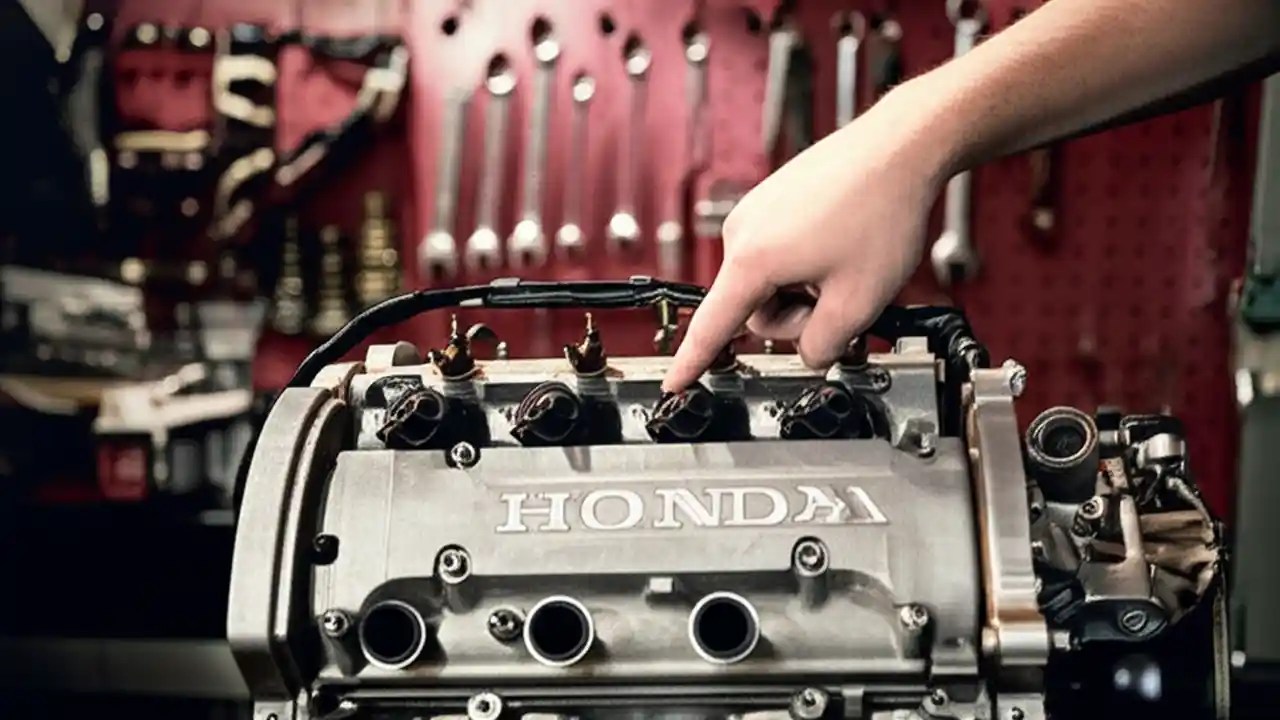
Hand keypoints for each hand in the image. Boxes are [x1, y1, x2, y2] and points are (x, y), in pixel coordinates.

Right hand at [663, 86, 952, 390]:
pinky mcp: (773, 202)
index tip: (673, 384)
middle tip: (841, 298)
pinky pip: (779, 254)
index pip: (713, 327)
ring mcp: (757, 212)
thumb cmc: (881, 210)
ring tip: (844, 265)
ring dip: (805, 289)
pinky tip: (841, 245)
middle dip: (796, 317)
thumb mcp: (860, 302)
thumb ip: (824, 346)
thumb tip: (811, 353)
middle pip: (756, 309)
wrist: (901, 147)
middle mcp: (743, 231)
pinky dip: (807, 263)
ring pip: (770, 283)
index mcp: (753, 259)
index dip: (692, 363)